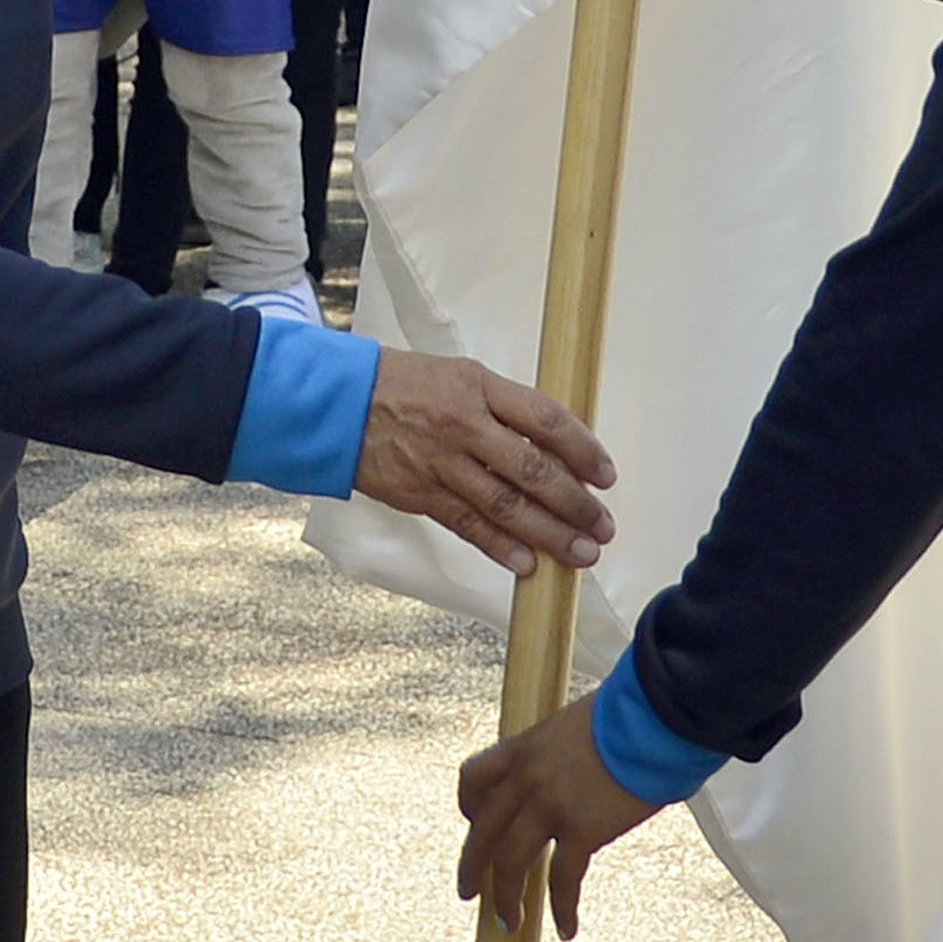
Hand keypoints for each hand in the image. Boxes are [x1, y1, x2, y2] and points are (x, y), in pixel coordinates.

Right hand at [353, 348, 615, 574]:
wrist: (337, 403)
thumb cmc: (404, 386)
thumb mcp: (459, 377)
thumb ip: (504, 409)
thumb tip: (556, 451)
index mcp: (478, 387)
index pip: (545, 419)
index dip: (583, 449)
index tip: (605, 475)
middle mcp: (463, 424)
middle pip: (533, 470)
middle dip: (575, 504)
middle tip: (602, 526)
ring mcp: (441, 462)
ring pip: (506, 505)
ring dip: (549, 534)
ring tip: (580, 554)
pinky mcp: (420, 494)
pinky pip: (468, 526)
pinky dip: (500, 547)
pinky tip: (528, 564)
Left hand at [457, 699, 666, 940]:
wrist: (656, 717)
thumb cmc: (628, 715)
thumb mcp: (576, 725)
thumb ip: (561, 754)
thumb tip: (576, 774)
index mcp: (523, 746)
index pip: (474, 776)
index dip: (468, 806)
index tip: (473, 824)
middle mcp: (527, 777)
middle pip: (484, 830)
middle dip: (472, 866)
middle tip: (468, 891)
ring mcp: (551, 805)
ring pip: (511, 863)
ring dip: (506, 898)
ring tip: (507, 924)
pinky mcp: (583, 829)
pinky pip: (564, 880)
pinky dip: (563, 908)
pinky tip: (565, 928)